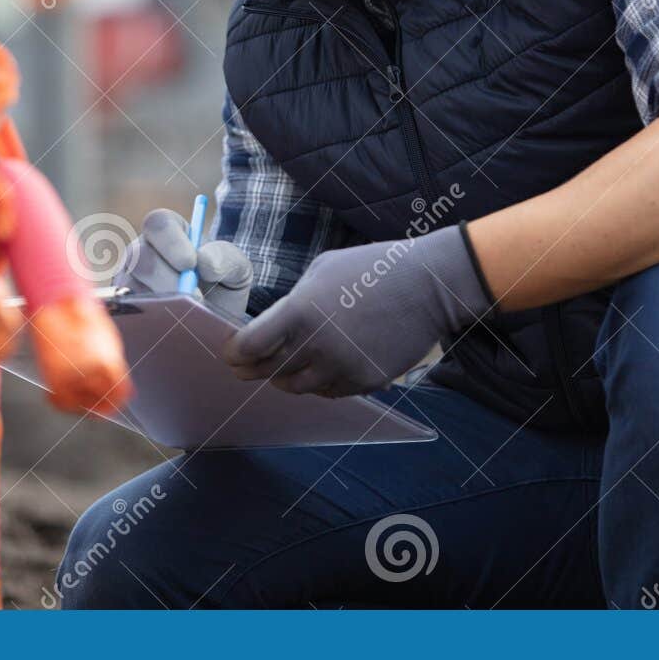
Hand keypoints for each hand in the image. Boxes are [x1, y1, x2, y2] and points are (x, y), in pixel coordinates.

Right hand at [113, 208, 253, 319]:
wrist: (214, 321)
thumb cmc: (222, 286)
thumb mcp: (237, 269)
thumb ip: (226, 258)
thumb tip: (204, 262)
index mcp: (170, 232)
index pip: (159, 223)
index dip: (171, 241)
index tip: (190, 263)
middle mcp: (142, 252)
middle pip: (139, 256)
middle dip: (167, 279)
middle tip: (192, 299)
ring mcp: (128, 280)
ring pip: (131, 286)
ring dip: (160, 303)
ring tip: (186, 316)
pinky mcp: (123, 308)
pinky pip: (126, 312)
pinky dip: (149, 320)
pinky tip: (170, 327)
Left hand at [219, 224, 493, 396]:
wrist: (428, 286)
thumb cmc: (372, 268)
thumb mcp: (323, 270)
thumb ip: (294, 302)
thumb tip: (272, 326)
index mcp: (302, 312)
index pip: (251, 347)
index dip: (234, 354)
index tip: (230, 354)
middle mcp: (319, 346)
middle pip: (270, 372)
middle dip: (254, 369)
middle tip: (244, 368)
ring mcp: (343, 368)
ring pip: (299, 387)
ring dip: (288, 377)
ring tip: (285, 365)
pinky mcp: (365, 382)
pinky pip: (330, 391)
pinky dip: (320, 382)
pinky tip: (322, 366)